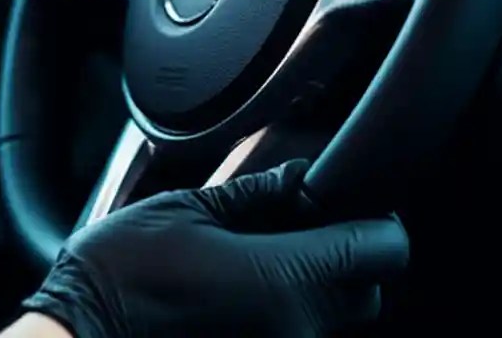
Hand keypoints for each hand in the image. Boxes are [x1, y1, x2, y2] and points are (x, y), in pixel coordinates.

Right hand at [21, 160, 409, 337]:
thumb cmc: (118, 279)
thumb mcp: (186, 212)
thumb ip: (254, 195)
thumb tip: (298, 178)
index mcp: (286, 281)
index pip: (384, 248)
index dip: (376, 218)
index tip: (348, 202)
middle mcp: (296, 331)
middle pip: (367, 291)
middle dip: (348, 257)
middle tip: (303, 229)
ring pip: (332, 321)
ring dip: (314, 289)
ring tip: (260, 263)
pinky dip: (283, 317)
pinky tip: (240, 296)